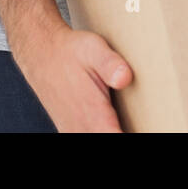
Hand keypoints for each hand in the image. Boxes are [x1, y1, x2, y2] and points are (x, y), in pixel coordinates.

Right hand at [13, 20, 132, 132]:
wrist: (41, 54)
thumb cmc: (71, 51)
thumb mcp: (93, 48)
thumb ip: (110, 64)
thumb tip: (125, 78)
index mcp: (94, 114)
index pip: (116, 138)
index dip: (133, 133)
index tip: (146, 125)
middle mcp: (83, 130)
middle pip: (108, 140)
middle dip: (128, 131)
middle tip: (140, 121)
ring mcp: (75, 133)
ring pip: (97, 140)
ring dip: (113, 131)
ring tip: (126, 119)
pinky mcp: (71, 131)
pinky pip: (88, 137)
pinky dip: (101, 132)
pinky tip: (111, 122)